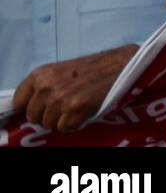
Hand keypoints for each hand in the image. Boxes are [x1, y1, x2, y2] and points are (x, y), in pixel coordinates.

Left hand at [12, 44, 135, 131]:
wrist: (121, 65)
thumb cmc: (92, 68)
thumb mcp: (61, 70)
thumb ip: (43, 85)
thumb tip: (30, 106)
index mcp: (40, 74)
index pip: (18, 102)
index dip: (30, 107)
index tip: (42, 107)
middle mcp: (46, 86)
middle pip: (33, 117)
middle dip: (47, 115)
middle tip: (64, 107)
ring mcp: (60, 99)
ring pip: (49, 124)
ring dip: (62, 120)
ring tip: (76, 107)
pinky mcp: (75, 109)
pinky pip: (65, 127)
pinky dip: (75, 123)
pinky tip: (84, 111)